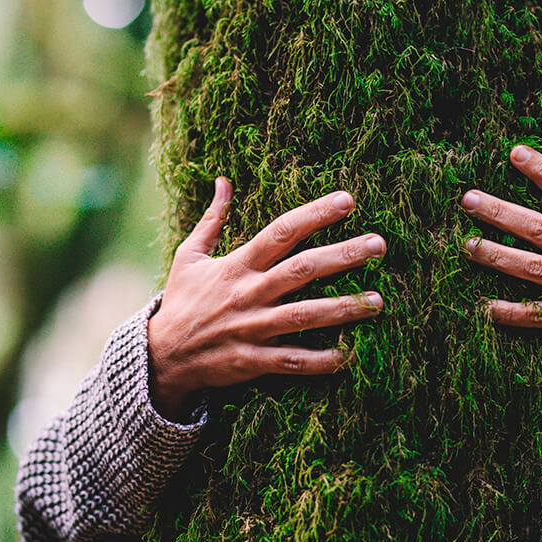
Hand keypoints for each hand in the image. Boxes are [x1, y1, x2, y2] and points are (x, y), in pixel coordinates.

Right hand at [148, 177, 386, 419]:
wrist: (161, 356)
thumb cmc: (182, 302)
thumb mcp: (190, 256)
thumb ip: (212, 219)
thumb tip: (224, 181)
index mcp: (238, 265)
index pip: (281, 232)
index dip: (314, 214)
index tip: (347, 200)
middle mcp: (249, 294)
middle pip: (302, 270)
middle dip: (343, 255)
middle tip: (379, 245)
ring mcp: (253, 328)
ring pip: (305, 316)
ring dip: (343, 308)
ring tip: (378, 300)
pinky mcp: (253, 360)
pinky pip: (292, 361)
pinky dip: (321, 360)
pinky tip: (350, 355)